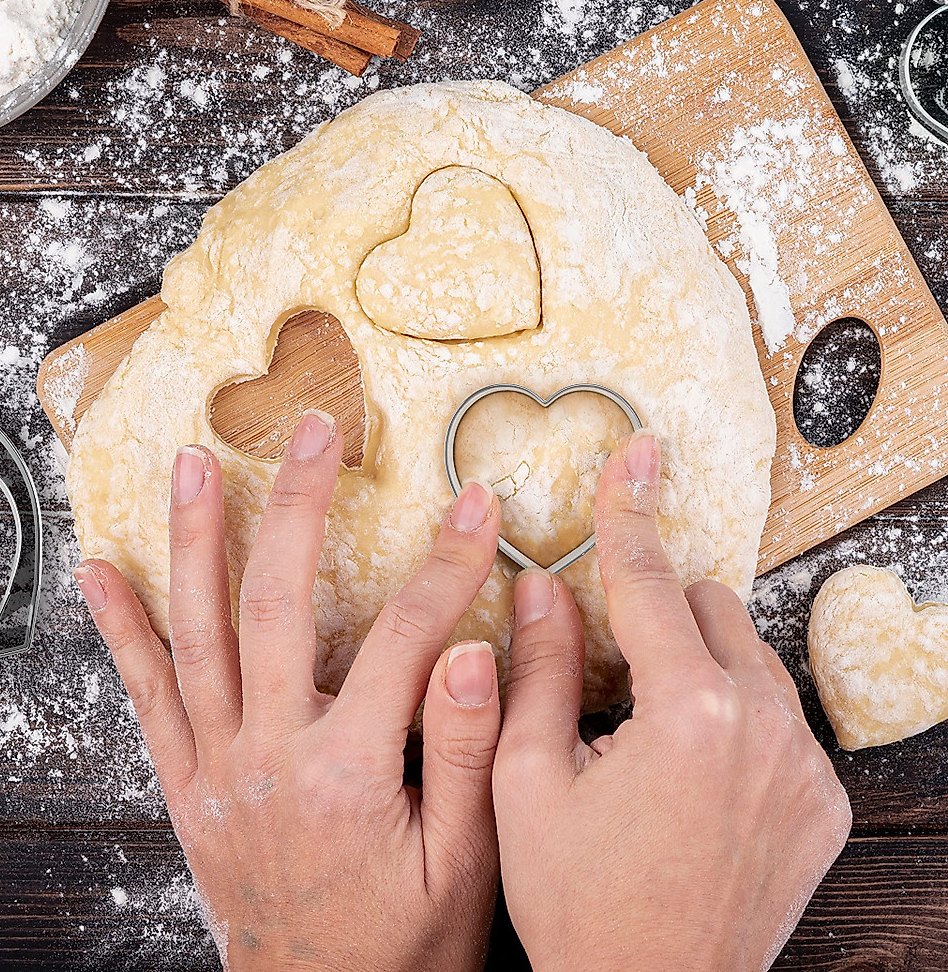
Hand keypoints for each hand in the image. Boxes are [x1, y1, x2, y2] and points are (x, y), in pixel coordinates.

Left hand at [75, 410, 504, 970]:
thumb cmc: (405, 944)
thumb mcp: (467, 864)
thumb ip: (467, 753)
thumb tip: (473, 649)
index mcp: (349, 773)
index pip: (409, 637)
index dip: (447, 562)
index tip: (474, 504)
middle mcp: (269, 755)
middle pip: (278, 602)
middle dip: (296, 503)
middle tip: (310, 429)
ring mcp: (217, 765)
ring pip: (197, 631)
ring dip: (193, 539)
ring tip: (192, 462)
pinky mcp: (187, 781)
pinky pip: (145, 696)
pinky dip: (121, 630)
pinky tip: (100, 574)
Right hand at [493, 429, 850, 971]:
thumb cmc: (579, 900)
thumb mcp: (527, 782)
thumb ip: (539, 669)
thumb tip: (543, 589)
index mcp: (687, 715)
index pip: (647, 582)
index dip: (628, 509)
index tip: (637, 452)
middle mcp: (764, 729)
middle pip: (708, 607)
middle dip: (657, 618)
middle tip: (611, 680)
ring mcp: (805, 768)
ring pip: (747, 657)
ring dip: (696, 666)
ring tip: (650, 738)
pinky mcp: (825, 802)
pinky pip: (778, 716)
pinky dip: (734, 718)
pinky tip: (693, 776)